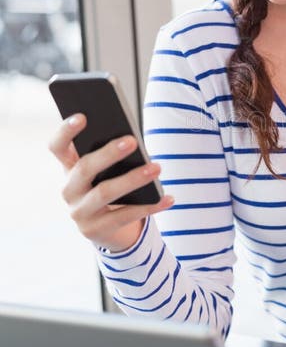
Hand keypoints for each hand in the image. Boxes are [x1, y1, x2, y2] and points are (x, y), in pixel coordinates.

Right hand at [49, 113, 173, 252]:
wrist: (108, 229)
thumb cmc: (109, 186)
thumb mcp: (105, 171)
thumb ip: (110, 156)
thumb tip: (132, 141)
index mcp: (68, 168)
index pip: (57, 147)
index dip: (66, 131)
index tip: (82, 116)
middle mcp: (68, 189)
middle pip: (84, 168)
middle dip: (108, 154)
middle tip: (132, 141)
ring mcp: (79, 212)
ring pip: (105, 192)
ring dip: (133, 179)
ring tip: (157, 168)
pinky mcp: (95, 230)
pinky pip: (125, 216)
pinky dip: (150, 206)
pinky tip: (168, 198)